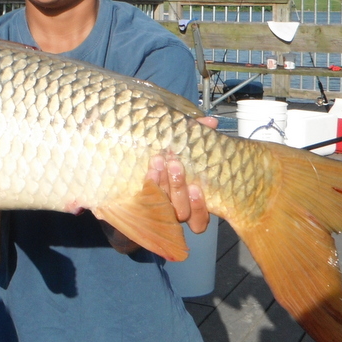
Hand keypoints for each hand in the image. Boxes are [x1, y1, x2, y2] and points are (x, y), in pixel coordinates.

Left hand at [147, 116, 216, 233]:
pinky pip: (144, 200)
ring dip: (162, 184)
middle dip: (178, 187)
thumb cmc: (168, 156)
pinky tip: (150, 170)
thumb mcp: (184, 145)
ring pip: (163, 206)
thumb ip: (198, 135)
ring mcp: (156, 208)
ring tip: (158, 162)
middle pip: (181, 212)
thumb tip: (211, 122)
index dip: (199, 207)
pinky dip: (148, 185)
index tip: (196, 187)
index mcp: (190, 203)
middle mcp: (174, 210)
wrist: (129, 163)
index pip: (199, 219)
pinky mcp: (139, 202)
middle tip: (174, 164)